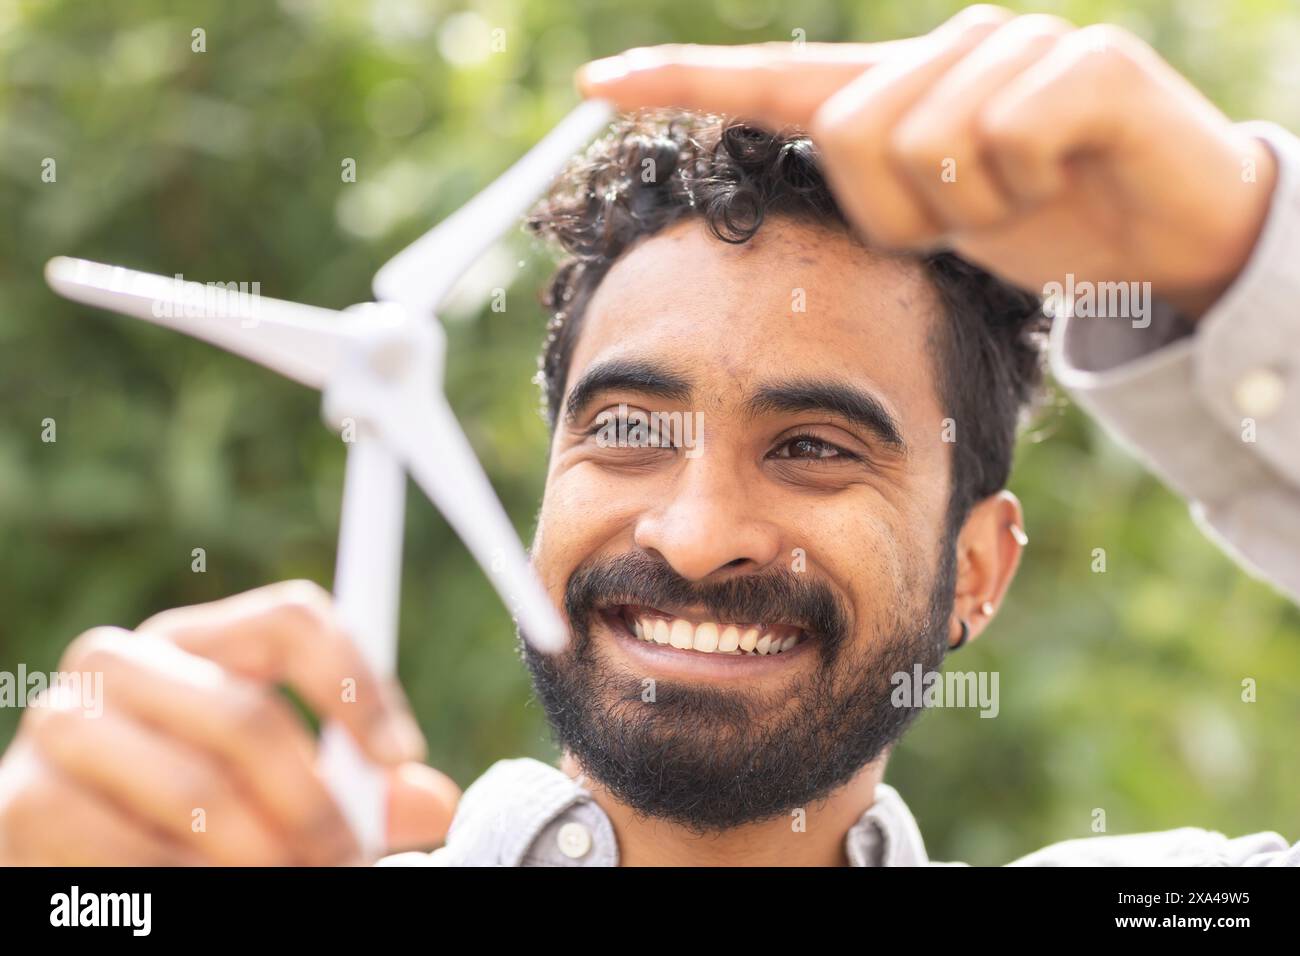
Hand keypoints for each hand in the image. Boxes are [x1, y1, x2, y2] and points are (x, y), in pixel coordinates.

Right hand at [0, 581, 458, 864]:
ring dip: (262, 857)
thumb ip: (357, 792)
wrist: (60, 855)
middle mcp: (122, 662)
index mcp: (195, 640)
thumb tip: (432, 802)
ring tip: (290, 881)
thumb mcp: (278, 790)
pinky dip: (190, 886)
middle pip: (251, 715)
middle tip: (345, 856)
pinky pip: (138, 855)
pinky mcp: (28, 805)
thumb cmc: (184, 815)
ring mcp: (65, 728)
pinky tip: (204, 891)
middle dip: (316, 805)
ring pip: (201, 792)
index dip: (358, 685)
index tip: (401, 755)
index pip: (292, 619)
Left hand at [577, 5, 1277, 318]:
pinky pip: (1004, 135)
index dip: (682, 82)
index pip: (773, 82)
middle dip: (901, 211)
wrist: (1167, 230)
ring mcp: (1014, 45)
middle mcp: (944, 51)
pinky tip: (1065, 171)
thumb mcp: (937, 221)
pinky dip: (1028, 184)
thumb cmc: (1042, 226)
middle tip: (966, 219)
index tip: (594, 85)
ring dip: (971, 207)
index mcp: (897, 95)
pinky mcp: (1086, 60)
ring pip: (927, 142)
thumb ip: (874, 191)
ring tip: (1019, 196)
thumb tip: (826, 158)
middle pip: (850, 133)